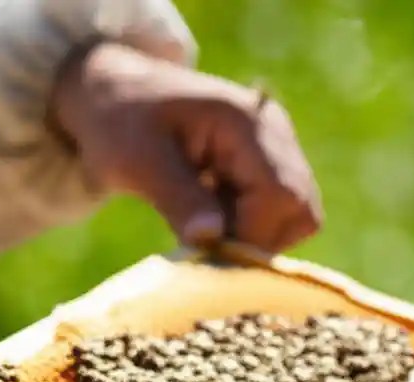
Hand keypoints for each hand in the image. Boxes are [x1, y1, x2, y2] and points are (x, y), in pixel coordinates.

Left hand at [52, 42, 322, 251]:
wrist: (113, 96)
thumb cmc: (119, 121)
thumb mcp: (137, 160)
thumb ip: (178, 198)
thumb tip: (212, 240)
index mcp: (248, 122)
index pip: (282, 197)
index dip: (249, 237)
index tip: (202, 253)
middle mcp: (273, 132)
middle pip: (300, 210)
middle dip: (255, 240)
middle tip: (201, 243)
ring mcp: (273, 147)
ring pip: (291, 217)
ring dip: (248, 236)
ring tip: (198, 225)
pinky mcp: (262, 165)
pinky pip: (272, 213)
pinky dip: (241, 227)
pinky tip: (203, 215)